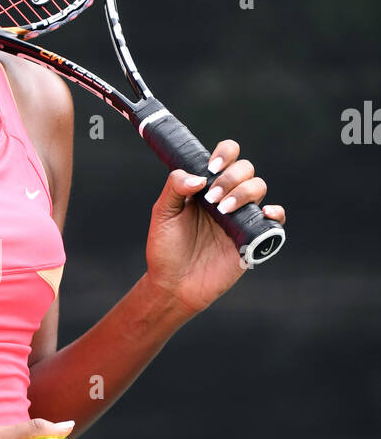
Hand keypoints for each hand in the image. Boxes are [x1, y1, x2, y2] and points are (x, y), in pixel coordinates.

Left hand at [145, 138, 286, 316]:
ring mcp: (241, 217)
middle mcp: (226, 197)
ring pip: (259, 188)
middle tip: (211, 200)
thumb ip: (174, 187)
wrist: (174, 285)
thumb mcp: (162, 214)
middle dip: (231, 178)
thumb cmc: (165, 248)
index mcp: (206, 186)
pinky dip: (275, 213)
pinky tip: (263, 214)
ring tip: (223, 211)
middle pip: (246, 169)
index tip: (211, 169)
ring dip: (244, 193)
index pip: (226, 156)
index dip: (225, 154)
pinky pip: (275, 221)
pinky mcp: (252, 238)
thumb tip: (198, 175)